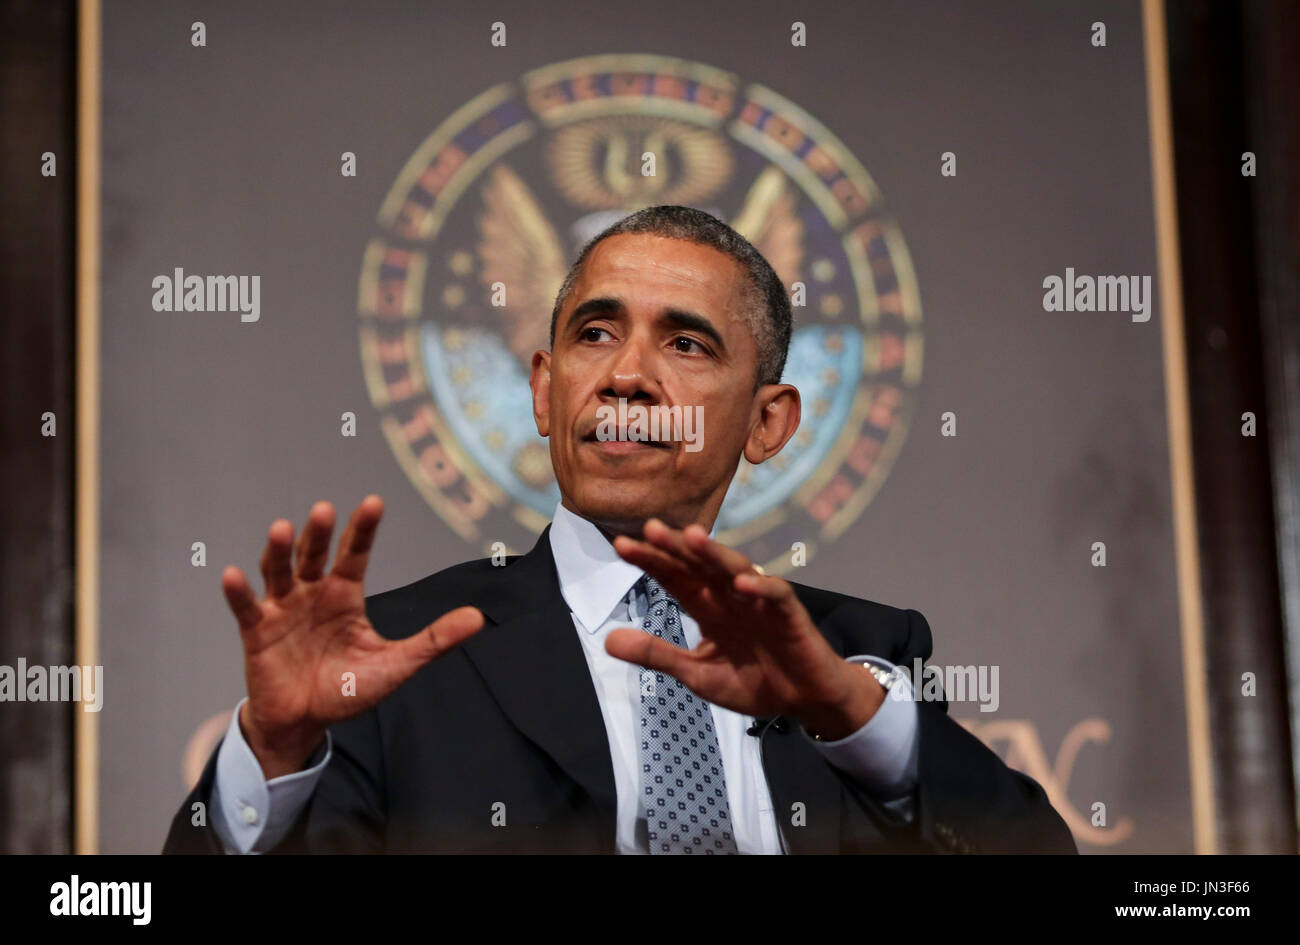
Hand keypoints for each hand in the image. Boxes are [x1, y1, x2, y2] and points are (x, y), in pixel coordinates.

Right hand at [221, 495, 483, 777]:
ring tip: (281, 529)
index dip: (363, 529)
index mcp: (346, 594)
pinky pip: (246, 608)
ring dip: (279, 550)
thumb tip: (478, 618)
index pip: (356, 553)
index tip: (374, 502)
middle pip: (316, 554)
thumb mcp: (396, 664)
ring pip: (279, 571)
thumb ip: (434, 640)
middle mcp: (313, 592)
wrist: (305, 722)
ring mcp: (283, 609)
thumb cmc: (349, 688)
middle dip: (320, 533)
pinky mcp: (258, 631)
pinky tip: (233, 575)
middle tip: (325, 510)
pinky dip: (238, 592)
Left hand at [603, 518, 883, 739]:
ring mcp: (760, 602)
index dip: (650, 560)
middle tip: (651, 529)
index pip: (674, 576)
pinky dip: (760, 588)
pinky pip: (775, 595)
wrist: (804, 700)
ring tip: (693, 537)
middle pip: (699, 564)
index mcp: (707, 606)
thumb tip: (608, 640)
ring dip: (715, 553)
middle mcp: (730, 596)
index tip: (621, 546)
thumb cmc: (754, 682)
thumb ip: (656, 655)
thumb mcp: (696, 673)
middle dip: (676, 547)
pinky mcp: (789, 615)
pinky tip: (741, 583)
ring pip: (735, 569)